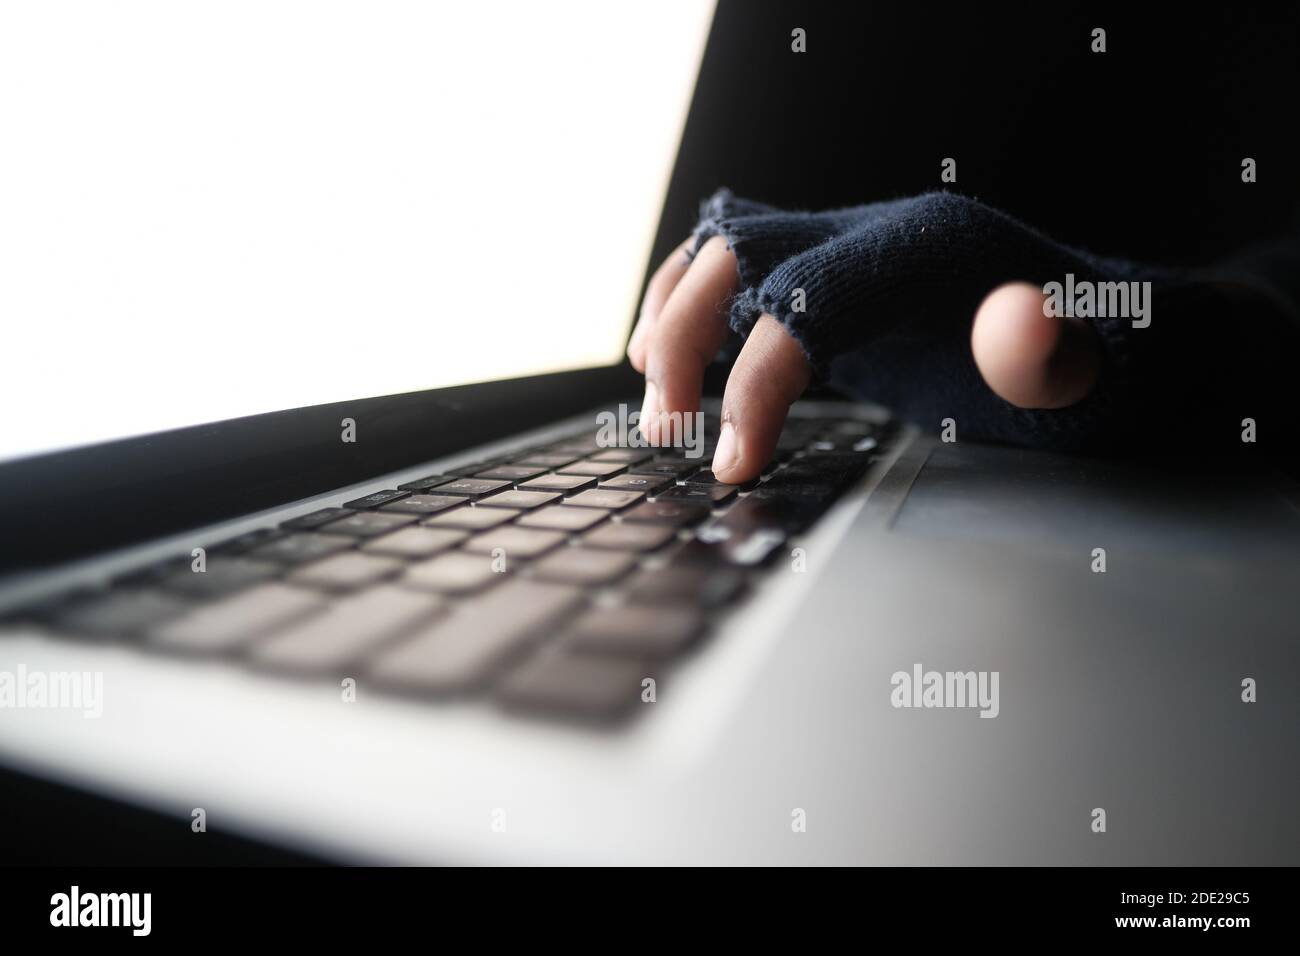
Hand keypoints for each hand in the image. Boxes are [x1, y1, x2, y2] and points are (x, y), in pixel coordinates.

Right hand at [628, 236, 1102, 483]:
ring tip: (657, 393)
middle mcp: (875, 232)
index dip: (758, 382)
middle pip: (742, 253)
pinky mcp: (834, 279)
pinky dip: (688, 303)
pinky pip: (736, 269)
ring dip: (674, 313)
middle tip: (669, 429)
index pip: (809, 302)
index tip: (735, 463)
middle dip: (688, 338)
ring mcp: (849, 248)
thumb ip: (1058, 354)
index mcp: (928, 247)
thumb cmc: (1098, 370)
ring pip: (724, 246)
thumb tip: (1024, 322)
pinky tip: (670, 355)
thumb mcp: (1095, 376)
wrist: (1109, 339)